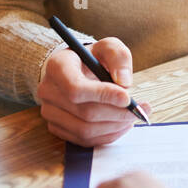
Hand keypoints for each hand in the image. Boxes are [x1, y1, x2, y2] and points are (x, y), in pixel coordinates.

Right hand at [36, 38, 151, 147]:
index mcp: (57, 67)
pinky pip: (83, 140)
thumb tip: (124, 82)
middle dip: (116, 113)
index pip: (76, 88)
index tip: (127, 98)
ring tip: (132, 117)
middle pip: (84, 112)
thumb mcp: (108, 47)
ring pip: (84, 130)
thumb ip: (119, 57)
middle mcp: (48, 91)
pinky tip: (121, 125)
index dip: (103, 95)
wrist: (75, 69)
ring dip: (114, 127)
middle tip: (139, 110)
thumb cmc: (92, 58)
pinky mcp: (57, 128)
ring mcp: (50, 112)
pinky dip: (107, 136)